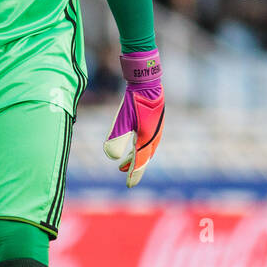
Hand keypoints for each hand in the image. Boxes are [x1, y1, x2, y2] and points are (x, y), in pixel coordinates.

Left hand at [103, 49, 163, 187]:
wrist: (146, 81)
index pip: (140, 161)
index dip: (134, 174)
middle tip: (125, 175)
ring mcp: (155, 128)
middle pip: (144, 157)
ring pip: (146, 149)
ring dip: (136, 157)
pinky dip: (140, 148)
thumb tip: (111, 157)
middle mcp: (153, 135)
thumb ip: (117, 138)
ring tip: (123, 164)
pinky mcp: (153, 122)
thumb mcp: (122, 119)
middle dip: (135, 167)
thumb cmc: (134, 100)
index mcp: (147, 138)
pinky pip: (147, 141)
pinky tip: (133, 144)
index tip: (128, 186)